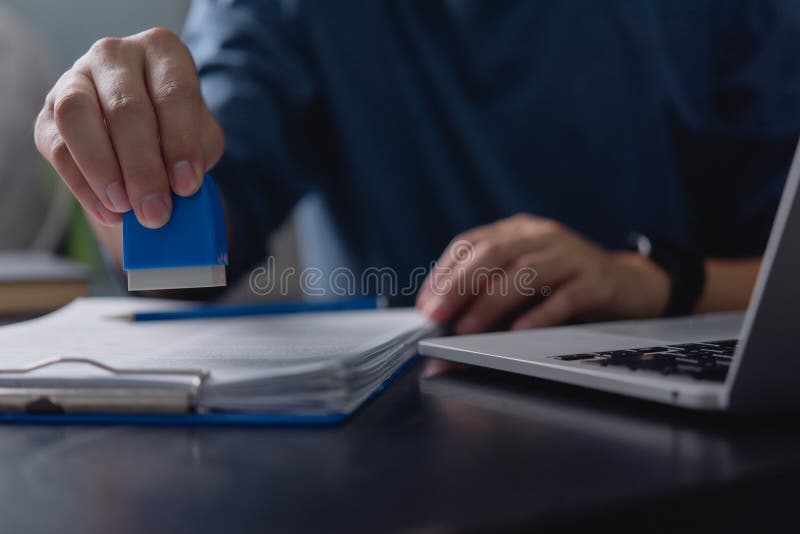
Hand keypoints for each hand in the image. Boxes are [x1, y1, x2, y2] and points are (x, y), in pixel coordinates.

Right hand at [34, 27, 224, 228]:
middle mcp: (115, 55)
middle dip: (143, 167)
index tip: (187, 186)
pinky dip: (82, 186)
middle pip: (125, 107)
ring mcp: (75, 78)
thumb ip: (198, 152)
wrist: (142, 133)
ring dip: (103, 170)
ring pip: (78, 116)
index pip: (174, 92)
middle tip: (156, 211)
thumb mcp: (201, 135)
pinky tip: (109, 212)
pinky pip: (58, 148)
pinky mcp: (48, 114)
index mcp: (162, 51)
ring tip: (126, 208)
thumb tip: (182, 186)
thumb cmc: (178, 129)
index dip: (181, 142)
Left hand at [416, 214, 670, 332]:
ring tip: (469, 329)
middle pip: (493, 253)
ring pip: (525, 273)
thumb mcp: (526, 279)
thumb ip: (490, 291)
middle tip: (438, 316)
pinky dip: (540, 314)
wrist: (632, 286)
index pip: (471, 243)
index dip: (445, 274)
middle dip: (460, 286)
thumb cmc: (567, 285)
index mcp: (519, 231)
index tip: (427, 305)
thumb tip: (445, 321)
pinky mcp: (598, 282)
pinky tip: (520, 330)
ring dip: (491, 302)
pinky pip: (566, 296)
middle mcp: (543, 236)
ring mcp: (572, 256)